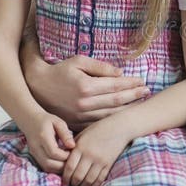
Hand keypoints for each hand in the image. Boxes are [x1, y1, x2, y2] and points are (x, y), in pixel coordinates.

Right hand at [23, 111, 74, 174]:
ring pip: (46, 167)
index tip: (72, 151)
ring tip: (67, 160)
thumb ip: (65, 134)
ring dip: (58, 168)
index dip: (65, 155)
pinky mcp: (34, 156)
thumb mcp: (58, 123)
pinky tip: (61, 161)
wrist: (30, 120)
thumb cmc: (47, 120)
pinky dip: (54, 167)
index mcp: (42, 137)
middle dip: (62, 165)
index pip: (54, 153)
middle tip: (72, 159)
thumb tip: (73, 146)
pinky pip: (44, 166)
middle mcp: (36, 147)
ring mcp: (33, 153)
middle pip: (49, 164)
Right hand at [24, 53, 150, 128]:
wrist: (38, 88)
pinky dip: (113, 118)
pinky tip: (123, 114)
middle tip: (147, 92)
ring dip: (127, 109)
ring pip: (111, 114)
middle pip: (117, 101)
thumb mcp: (79, 61)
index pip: (116, 86)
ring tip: (140, 103)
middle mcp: (84, 103)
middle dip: (134, 96)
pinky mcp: (77, 123)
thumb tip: (120, 72)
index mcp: (86, 86)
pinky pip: (100, 123)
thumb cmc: (60, 71)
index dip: (131, 84)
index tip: (142, 81)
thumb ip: (101, 67)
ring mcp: (81, 116)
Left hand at [61, 118, 131, 185]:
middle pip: (78, 176)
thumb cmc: (98, 130)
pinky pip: (99, 180)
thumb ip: (73, 148)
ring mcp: (100, 161)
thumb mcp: (82, 135)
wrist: (119, 128)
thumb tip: (62, 162)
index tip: (63, 183)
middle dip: (72, 183)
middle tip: (70, 185)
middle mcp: (90, 155)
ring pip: (88, 180)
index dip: (65, 178)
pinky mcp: (108, 164)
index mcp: (80, 147)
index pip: (69, 167)